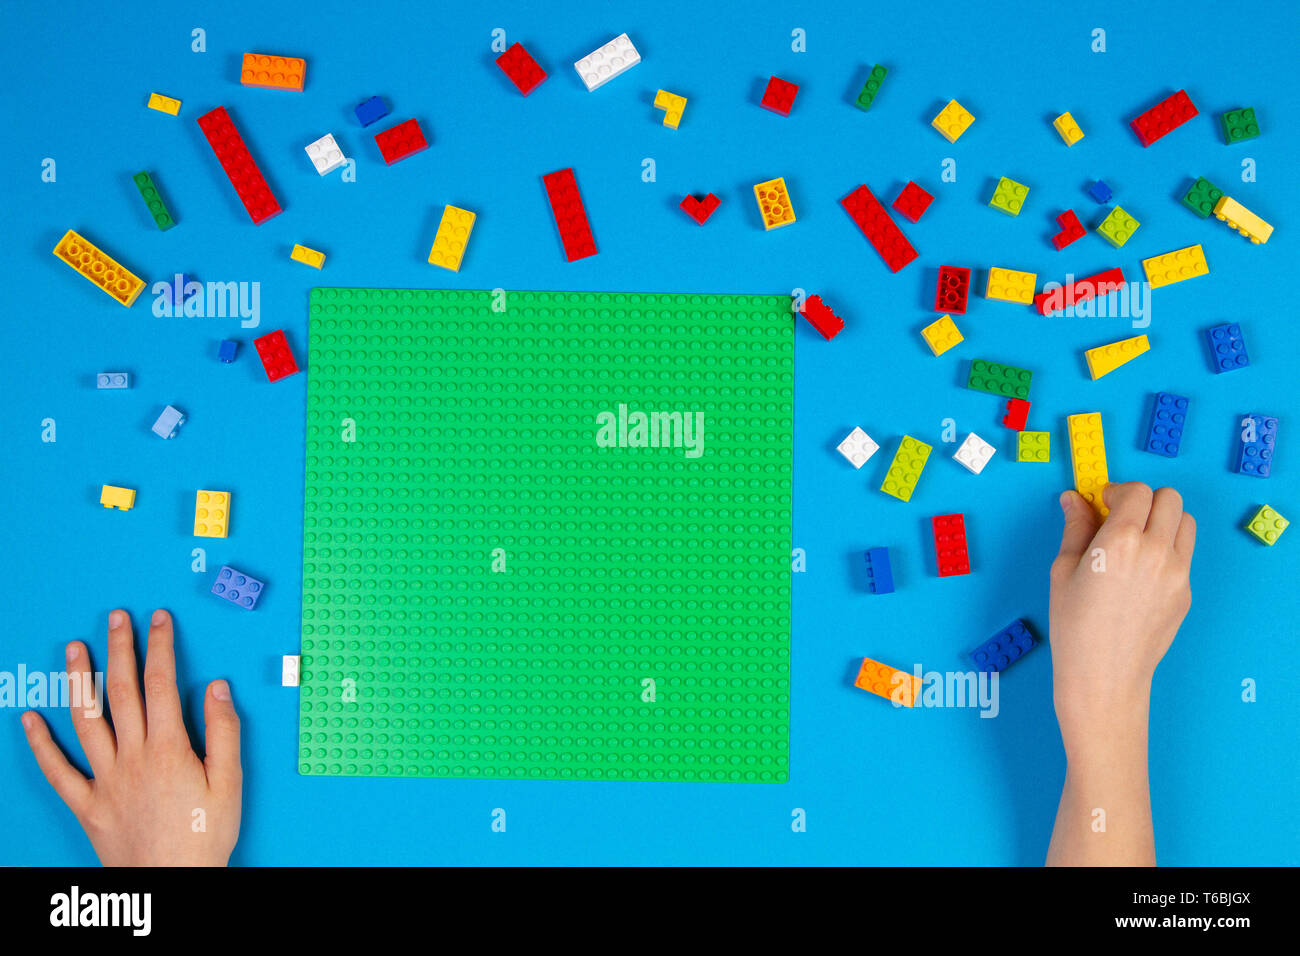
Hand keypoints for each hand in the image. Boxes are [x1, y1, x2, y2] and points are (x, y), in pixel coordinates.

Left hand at [21, 609, 241, 865]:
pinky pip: (57, 771)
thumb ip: (224, 732)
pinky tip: (30, 721)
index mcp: (169, 749)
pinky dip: (40, 745)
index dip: (159, 647)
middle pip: (122, 692)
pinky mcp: (87, 804)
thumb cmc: (204, 838)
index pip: (162, 684)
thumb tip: (217, 688)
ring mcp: (105, 780)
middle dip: (119, 650)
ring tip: (74, 650)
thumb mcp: (230, 784)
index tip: (159, 621)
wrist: (171, 885)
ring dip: (79, 681)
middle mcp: (132, 758)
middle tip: (117, 618)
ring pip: (87, 721)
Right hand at [1045, 482, 1195, 865]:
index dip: (1117, 490)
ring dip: (1162, 520)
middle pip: (1169, 499)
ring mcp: (1178, 573)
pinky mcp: (1186, 592)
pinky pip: (1184, 554)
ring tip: (1135, 539)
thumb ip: (1075, 528)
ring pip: (1185, 522)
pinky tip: (1140, 571)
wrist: (1104, 677)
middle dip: (1143, 500)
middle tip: (1119, 516)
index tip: (1101, 501)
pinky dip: (1167, 548)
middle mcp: (1157, 551)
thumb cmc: (1073, 627)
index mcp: (1120, 541)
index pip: (1136, 491)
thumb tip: (1074, 499)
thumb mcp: (1062, 571)